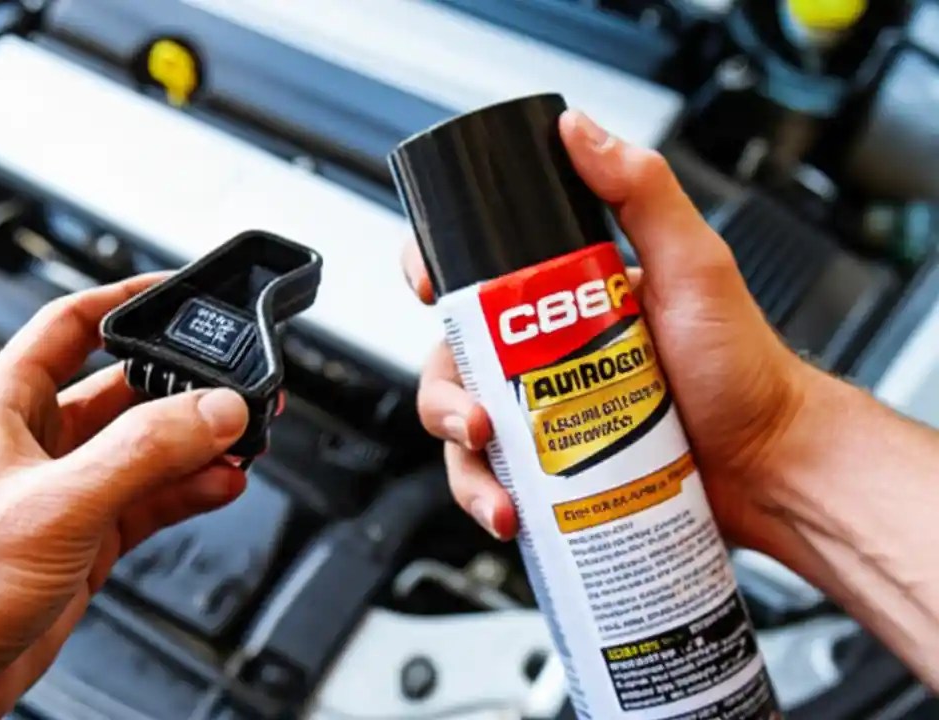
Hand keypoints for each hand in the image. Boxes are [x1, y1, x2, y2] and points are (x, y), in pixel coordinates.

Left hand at [0, 275, 251, 719]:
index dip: (124, 300)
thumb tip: (211, 410)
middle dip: (181, 386)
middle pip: (122, 391)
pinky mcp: (80, 543)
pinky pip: (147, 502)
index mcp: (4, 405)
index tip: (178, 292)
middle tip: (236, 387)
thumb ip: (142, 452)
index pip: (70, 325)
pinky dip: (187, 492)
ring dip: (194, 445)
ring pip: (142, 450)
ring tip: (243, 441)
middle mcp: (33, 443)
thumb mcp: (55, 503)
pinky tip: (221, 485)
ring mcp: (60, 494)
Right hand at [403, 110, 817, 552]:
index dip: (432, 277)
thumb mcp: (694, 264)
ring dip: (461, 463)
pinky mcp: (554, 475)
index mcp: (561, 301)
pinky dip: (487, 501)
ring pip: (462, 431)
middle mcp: (543, 358)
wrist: (773, 465)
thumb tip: (578, 130)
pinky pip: (496, 484)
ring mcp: (546, 417)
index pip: (473, 278)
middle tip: (475, 417)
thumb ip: (641, 191)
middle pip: (451, 364)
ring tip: (498, 487)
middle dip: (441, 396)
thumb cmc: (744, 366)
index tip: (427, 286)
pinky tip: (509, 515)